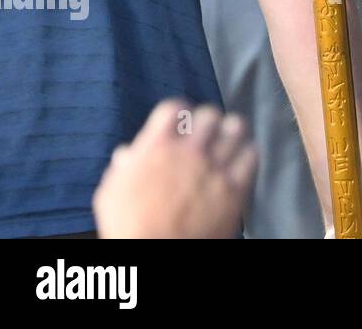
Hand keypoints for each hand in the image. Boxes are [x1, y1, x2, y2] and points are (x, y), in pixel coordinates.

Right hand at [93, 101, 257, 238]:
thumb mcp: (110, 194)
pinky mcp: (234, 188)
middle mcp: (188, 151)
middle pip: (209, 114)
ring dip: (231, 132)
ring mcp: (214, 168)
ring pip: (236, 128)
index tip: (182, 120)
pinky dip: (247, 154)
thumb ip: (122, 169)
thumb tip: (127, 153)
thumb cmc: (128, 227)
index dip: (179, 112)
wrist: (156, 253)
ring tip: (228, 139)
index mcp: (156, 148)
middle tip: (207, 132)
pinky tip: (241, 159)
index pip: (174, 108)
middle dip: (207, 121)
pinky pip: (251, 156)